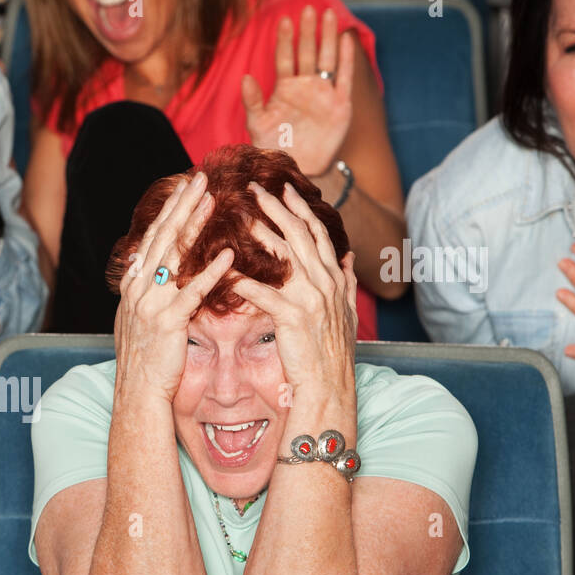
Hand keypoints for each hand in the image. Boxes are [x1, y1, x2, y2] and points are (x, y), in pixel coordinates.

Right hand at [113, 172, 233, 402]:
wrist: (139, 390)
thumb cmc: (147, 355)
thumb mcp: (141, 315)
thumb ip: (150, 288)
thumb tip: (156, 265)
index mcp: (134, 284)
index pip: (154, 238)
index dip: (170, 210)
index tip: (186, 186)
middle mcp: (138, 288)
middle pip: (162, 238)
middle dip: (182, 206)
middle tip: (200, 179)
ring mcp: (151, 304)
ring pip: (174, 257)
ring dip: (194, 227)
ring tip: (213, 203)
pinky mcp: (168, 322)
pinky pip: (193, 291)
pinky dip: (211, 272)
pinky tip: (229, 255)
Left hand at [229, 182, 356, 397]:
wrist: (330, 385)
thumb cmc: (332, 353)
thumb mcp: (347, 312)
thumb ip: (348, 280)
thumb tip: (348, 257)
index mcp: (335, 278)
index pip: (317, 234)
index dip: (301, 209)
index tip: (285, 190)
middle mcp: (325, 283)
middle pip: (299, 234)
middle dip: (277, 208)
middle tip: (255, 189)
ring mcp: (310, 298)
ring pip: (283, 256)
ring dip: (260, 234)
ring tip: (239, 218)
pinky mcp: (292, 317)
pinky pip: (263, 293)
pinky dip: (244, 281)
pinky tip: (226, 272)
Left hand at [242, 6, 353, 179]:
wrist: (298, 170)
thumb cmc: (274, 148)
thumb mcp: (258, 125)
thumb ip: (253, 102)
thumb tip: (245, 77)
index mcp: (284, 89)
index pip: (285, 58)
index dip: (285, 40)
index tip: (283, 20)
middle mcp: (304, 87)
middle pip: (307, 52)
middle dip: (307, 31)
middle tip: (308, 9)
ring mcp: (323, 94)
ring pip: (326, 59)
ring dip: (328, 38)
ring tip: (329, 15)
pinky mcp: (340, 105)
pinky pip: (343, 78)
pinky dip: (346, 60)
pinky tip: (345, 39)